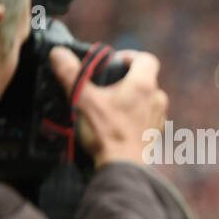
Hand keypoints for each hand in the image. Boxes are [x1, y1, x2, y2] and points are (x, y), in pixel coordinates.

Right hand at [48, 47, 168, 167]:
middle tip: (105, 84)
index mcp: (144, 85)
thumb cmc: (106, 132)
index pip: (146, 59)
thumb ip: (70, 73)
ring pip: (147, 97)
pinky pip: (147, 115)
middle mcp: (157, 98)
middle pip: (145, 78)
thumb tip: (59, 53)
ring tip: (109, 104)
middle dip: (126, 78)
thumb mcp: (82, 99)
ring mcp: (160, 116)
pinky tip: (117, 121)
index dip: (130, 56)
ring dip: (131, 97)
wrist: (123, 165)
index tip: (115, 62)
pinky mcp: (156, 131)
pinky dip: (135, 113)